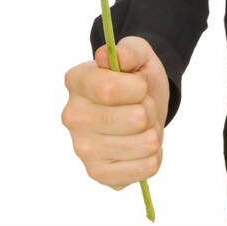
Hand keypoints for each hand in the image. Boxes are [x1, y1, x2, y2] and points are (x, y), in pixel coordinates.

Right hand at [61, 36, 169, 189]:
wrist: (139, 105)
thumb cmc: (135, 77)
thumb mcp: (139, 54)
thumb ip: (128, 50)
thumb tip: (106, 56)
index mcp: (75, 81)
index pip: (108, 89)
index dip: (138, 87)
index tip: (141, 84)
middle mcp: (72, 117)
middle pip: (134, 119)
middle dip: (150, 109)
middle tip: (142, 105)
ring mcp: (83, 149)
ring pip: (146, 143)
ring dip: (154, 132)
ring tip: (142, 125)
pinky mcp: (100, 174)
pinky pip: (148, 167)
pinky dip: (154, 155)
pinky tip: (140, 146)